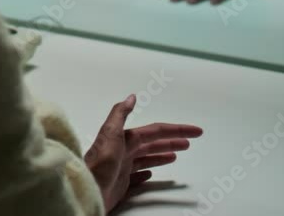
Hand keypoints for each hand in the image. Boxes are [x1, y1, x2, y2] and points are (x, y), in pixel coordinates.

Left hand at [85, 95, 203, 211]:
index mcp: (125, 138)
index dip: (175, 130)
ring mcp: (123, 167)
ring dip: (161, 155)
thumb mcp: (110, 132)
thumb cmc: (100, 163)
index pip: (155, 131)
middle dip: (172, 141)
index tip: (195, 131)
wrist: (88, 188)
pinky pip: (137, 176)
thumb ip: (120, 113)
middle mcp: (124, 151)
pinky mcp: (121, 183)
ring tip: (176, 154)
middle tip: (190, 142)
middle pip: (153, 144)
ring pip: (146, 158)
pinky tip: (151, 173)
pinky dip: (146, 172)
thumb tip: (131, 96)